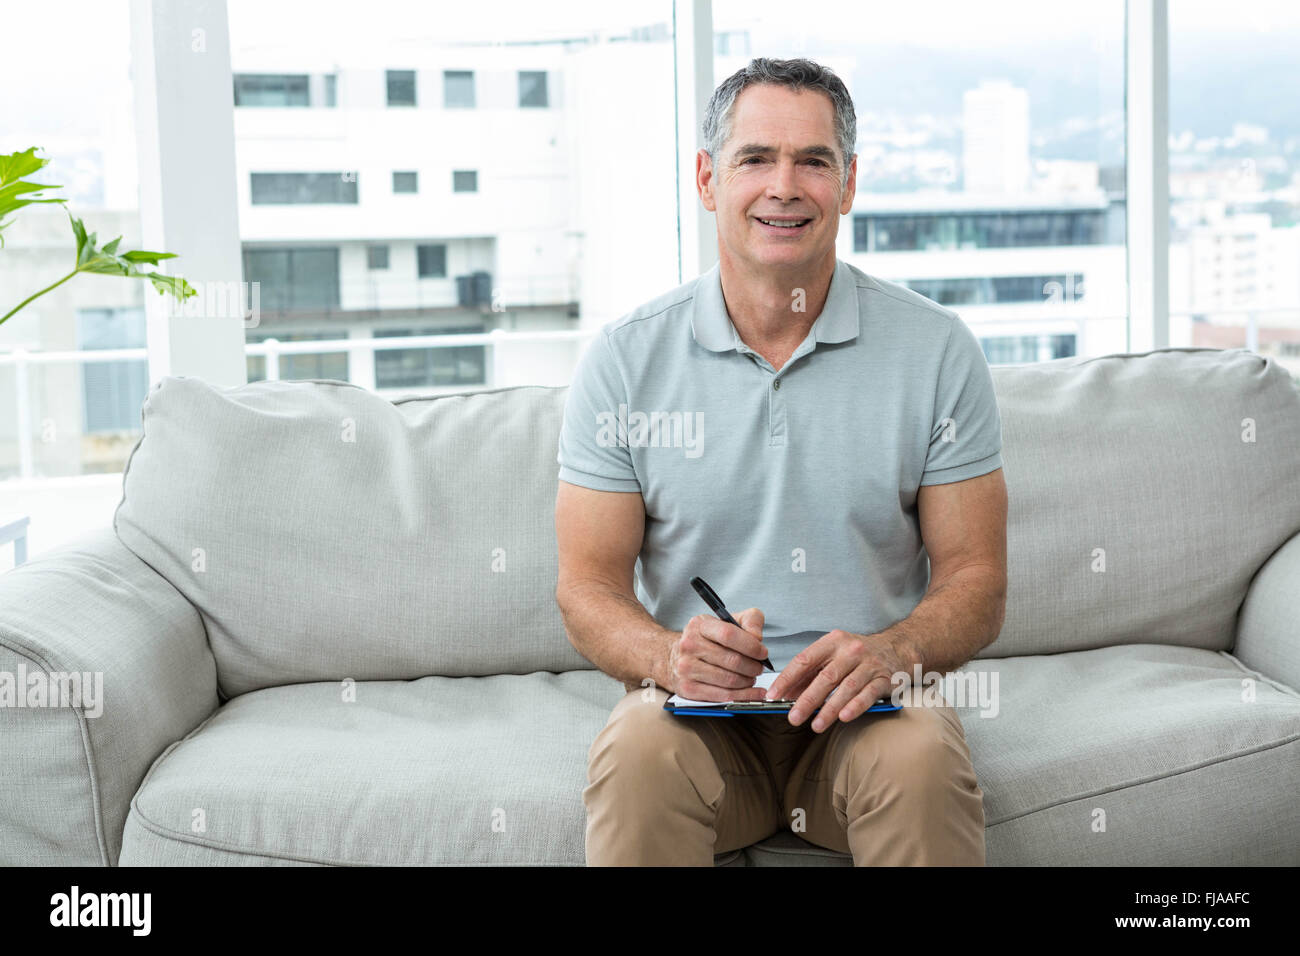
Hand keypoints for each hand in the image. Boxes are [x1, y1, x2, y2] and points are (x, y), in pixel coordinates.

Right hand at [666, 608, 770, 702]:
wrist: (674, 656)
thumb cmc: (706, 640)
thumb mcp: (726, 621)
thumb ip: (749, 620)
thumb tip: (757, 638)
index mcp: (699, 625)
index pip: (729, 634)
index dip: (751, 645)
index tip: (763, 652)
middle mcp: (689, 645)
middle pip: (732, 660)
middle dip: (753, 666)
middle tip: (759, 667)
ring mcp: (686, 668)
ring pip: (729, 680)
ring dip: (748, 681)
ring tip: (752, 677)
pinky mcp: (687, 688)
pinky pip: (722, 695)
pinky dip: (742, 696)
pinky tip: (753, 692)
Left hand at [765, 629, 913, 731]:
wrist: (898, 647)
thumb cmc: (857, 655)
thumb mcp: (833, 656)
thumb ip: (811, 673)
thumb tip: (787, 695)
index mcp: (832, 642)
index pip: (804, 660)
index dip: (787, 678)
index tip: (774, 695)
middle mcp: (850, 650)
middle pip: (825, 677)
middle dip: (807, 699)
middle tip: (793, 717)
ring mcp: (869, 664)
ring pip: (846, 688)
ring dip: (829, 709)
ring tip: (815, 725)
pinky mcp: (885, 678)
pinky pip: (868, 694)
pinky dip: (855, 706)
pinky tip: (843, 718)